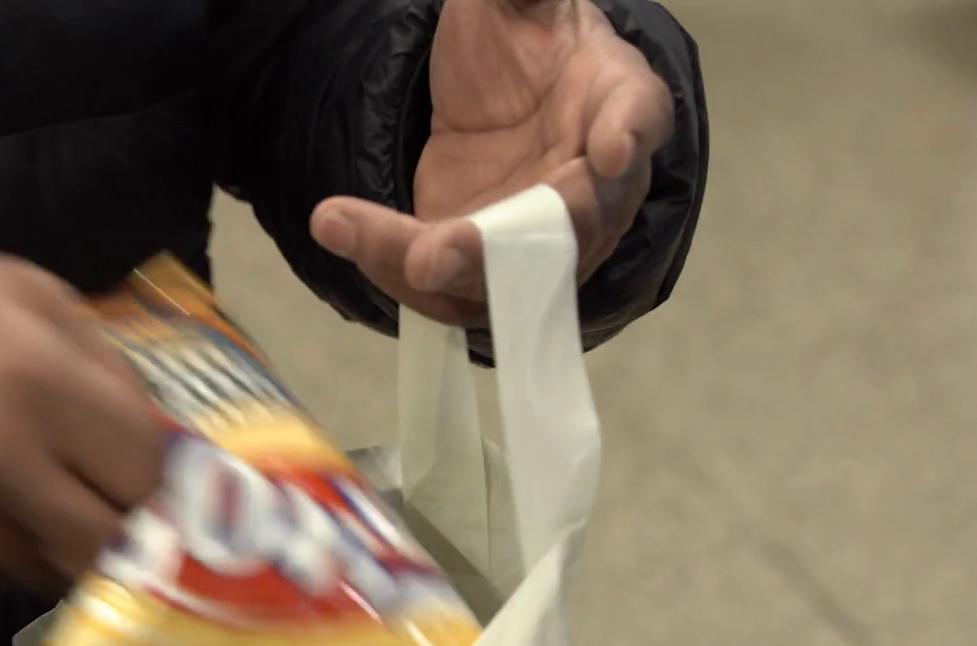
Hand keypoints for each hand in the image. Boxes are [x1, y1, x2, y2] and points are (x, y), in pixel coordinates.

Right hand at [0, 231, 165, 592]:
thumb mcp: (37, 297)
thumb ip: (110, 372)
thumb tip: (162, 445)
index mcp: (40, 383)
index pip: (142, 475)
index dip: (160, 479)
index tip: (152, 471)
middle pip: (108, 547)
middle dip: (129, 532)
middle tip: (126, 509)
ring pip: (54, 575)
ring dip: (72, 547)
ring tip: (61, 503)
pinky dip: (17, 550)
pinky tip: (4, 506)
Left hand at [311, 0, 672, 324]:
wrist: (504, 87)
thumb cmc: (527, 38)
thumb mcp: (521, 0)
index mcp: (619, 100)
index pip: (638, 113)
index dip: (627, 132)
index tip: (612, 150)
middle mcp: (595, 189)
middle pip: (558, 234)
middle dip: (491, 252)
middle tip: (428, 256)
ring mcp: (537, 242)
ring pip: (489, 278)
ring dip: (412, 263)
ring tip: (341, 225)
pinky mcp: (480, 266)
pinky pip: (441, 287)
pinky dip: (386, 265)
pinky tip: (338, 227)